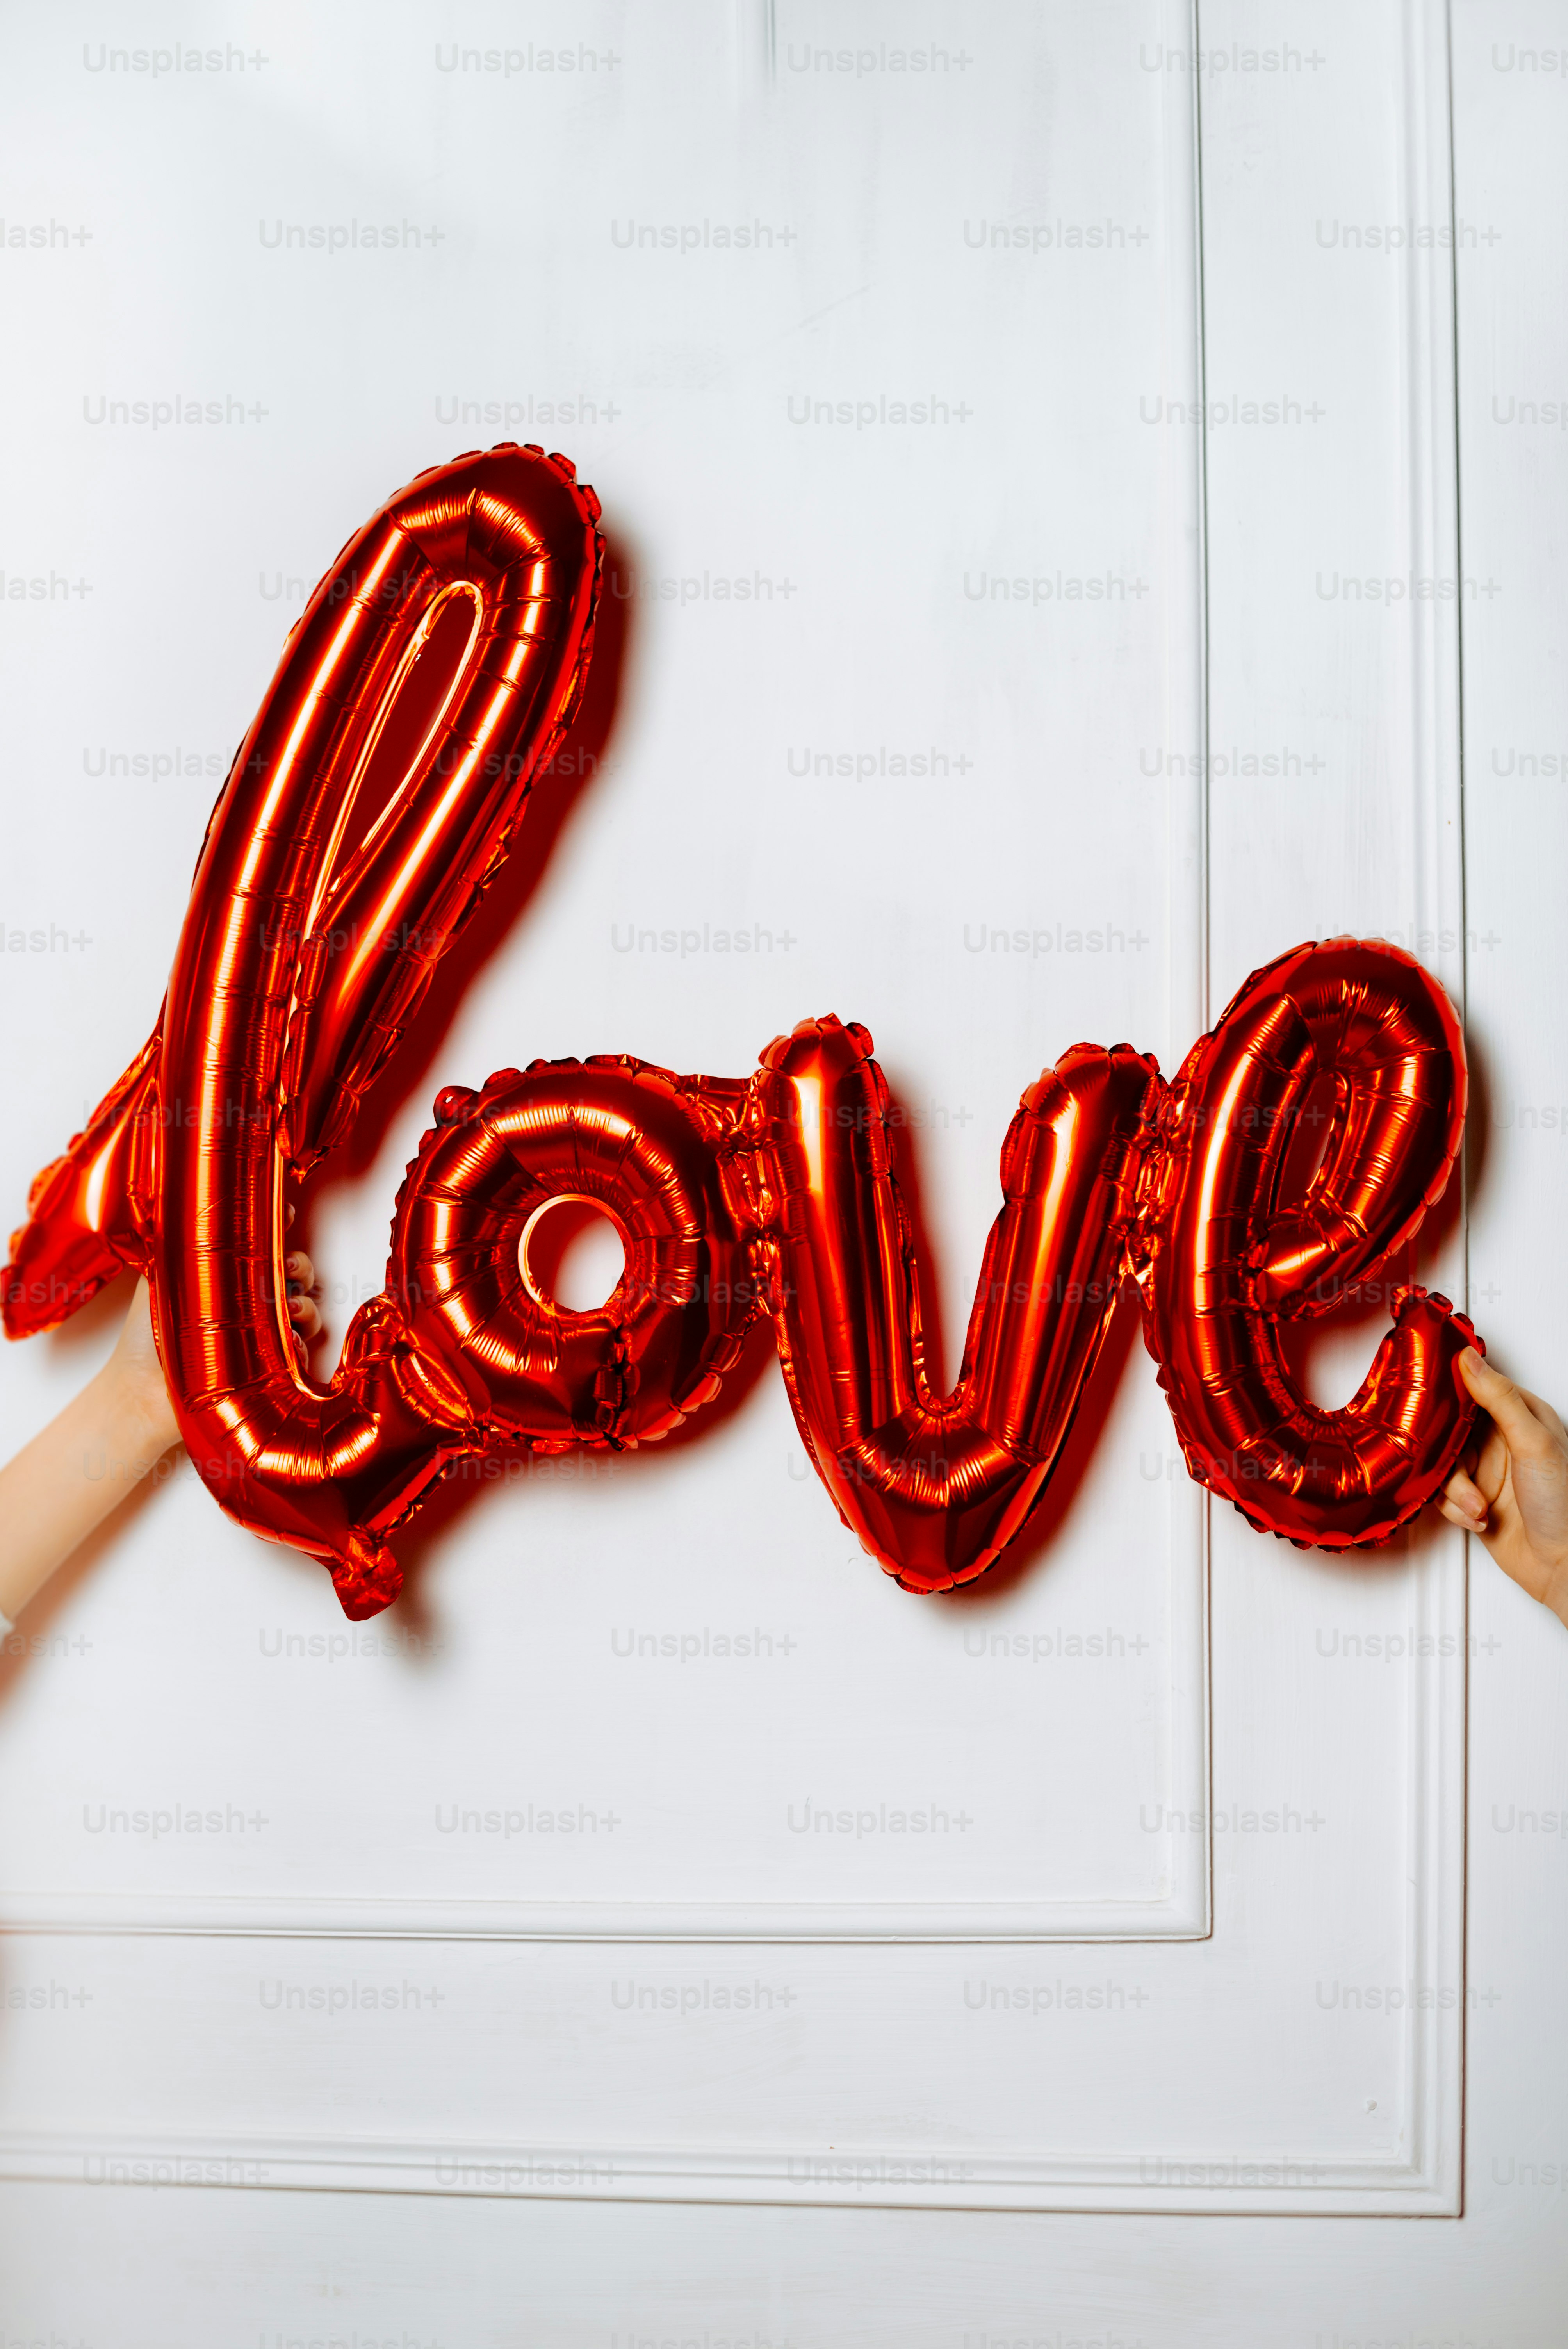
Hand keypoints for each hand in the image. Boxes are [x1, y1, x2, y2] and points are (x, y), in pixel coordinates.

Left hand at [104, 1216, 320, 1453]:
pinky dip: (304, 1341)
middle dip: (301, 1264)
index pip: (264, 1245)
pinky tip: (290, 1341)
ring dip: (308, 1303)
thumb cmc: (143, 1336)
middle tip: (289, 1265)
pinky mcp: (272, 1366)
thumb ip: (174, 1244)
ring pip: (307, 1308)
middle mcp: (251, 1302)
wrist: (141, 1389)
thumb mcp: (157, 1278)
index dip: (279, 1226)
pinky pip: (304, 1348)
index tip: (285, 1213)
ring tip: (292, 1308)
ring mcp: (264, 1334)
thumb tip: (182, 1204)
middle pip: (295, 1273)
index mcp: (229, 1276)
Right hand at [1439, 1349, 1567, 1626]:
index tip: (1427, 1398)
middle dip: (1447, 1456)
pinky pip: (1443, 1496)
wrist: (1564, 1565)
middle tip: (1459, 1469)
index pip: (1474, 1388)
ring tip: (1479, 1505)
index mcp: (1521, 1416)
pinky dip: (1456, 1509)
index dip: (1447, 1393)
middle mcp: (1501, 1441)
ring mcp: (1486, 1471)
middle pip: (1448, 1430)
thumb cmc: (1564, 1504)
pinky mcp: (1473, 1500)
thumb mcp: (1534, 1442)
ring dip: (1456, 1490)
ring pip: (1442, 1465)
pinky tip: (1479, 1518)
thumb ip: (1499, 1398)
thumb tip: (1469, 1359)